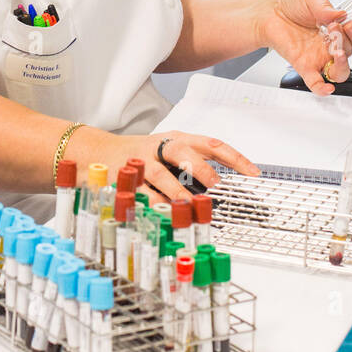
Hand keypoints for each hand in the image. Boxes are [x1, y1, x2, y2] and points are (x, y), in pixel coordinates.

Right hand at [90, 130, 259, 204]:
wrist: (98, 151)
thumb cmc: (142, 155)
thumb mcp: (170, 152)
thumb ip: (195, 164)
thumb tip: (224, 188)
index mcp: (178, 139)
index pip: (212, 143)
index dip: (234, 158)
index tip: (252, 173)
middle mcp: (160, 146)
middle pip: (184, 151)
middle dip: (201, 168)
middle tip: (215, 185)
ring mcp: (142, 161)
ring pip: (161, 174)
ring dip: (177, 191)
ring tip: (189, 205)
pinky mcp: (126, 177)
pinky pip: (142, 192)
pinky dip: (154, 203)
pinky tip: (164, 213)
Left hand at [254, 0, 351, 95]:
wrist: (269, 12)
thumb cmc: (291, 6)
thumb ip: (326, 7)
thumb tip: (341, 14)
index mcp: (336, 29)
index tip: (348, 22)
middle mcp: (329, 45)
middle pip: (350, 52)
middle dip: (346, 40)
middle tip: (333, 27)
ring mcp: (318, 57)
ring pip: (340, 72)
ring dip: (343, 65)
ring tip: (338, 52)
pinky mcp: (304, 65)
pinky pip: (316, 82)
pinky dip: (323, 88)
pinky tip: (328, 88)